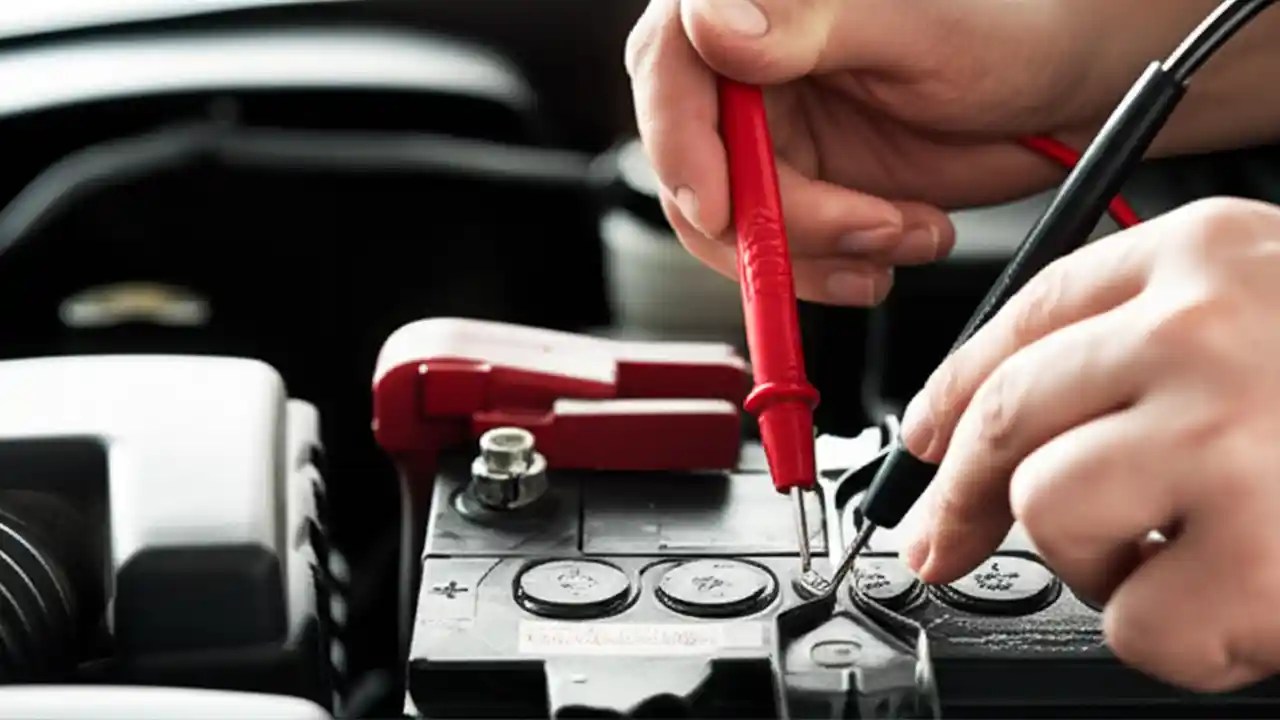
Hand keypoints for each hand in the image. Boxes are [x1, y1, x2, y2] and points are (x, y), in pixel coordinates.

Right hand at [625, 0, 1187, 305]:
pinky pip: (772, 249)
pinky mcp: (794, 186)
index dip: (680, 140)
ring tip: (900, 235)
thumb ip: (809, 20)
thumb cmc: (1012, 33)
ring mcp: (767, 130)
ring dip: (811, 253)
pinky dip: (827, 269)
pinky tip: (891, 247)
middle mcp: (746, 62)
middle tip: (861, 232)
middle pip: (690, 159)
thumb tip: (713, 23)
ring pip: (727, 221)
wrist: (1065, 95)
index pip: (670, 62)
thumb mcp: (918, 26)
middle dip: (772, 219)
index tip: (720, 204)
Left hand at [897, 197, 1279, 691]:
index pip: (1029, 311)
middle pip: (1010, 412)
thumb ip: (1157, 343)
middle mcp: (1205, 329)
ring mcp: (1228, 440)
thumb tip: (1000, 423)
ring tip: (1175, 563)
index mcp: (1210, 252)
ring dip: (1093, 562)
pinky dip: (1171, 638)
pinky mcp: (1261, 561)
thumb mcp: (1276, 315)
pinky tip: (1240, 608)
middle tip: (940, 542)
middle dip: (957, 492)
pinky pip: (1133, 620)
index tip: (923, 437)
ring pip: (1049, 508)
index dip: (957, 386)